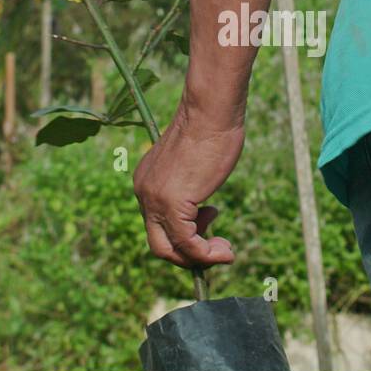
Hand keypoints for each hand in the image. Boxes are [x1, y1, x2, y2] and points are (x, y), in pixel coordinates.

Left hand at [133, 96, 243, 267]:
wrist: (210, 112)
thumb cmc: (210, 131)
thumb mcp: (192, 164)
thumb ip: (188, 188)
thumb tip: (200, 212)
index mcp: (146, 183)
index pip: (158, 224)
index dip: (185, 233)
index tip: (211, 220)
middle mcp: (144, 193)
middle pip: (158, 244)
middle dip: (188, 255)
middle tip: (216, 247)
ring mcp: (155, 199)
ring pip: (171, 250)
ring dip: (201, 257)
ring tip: (225, 249)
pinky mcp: (171, 203)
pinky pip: (188, 244)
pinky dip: (207, 254)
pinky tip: (226, 249)